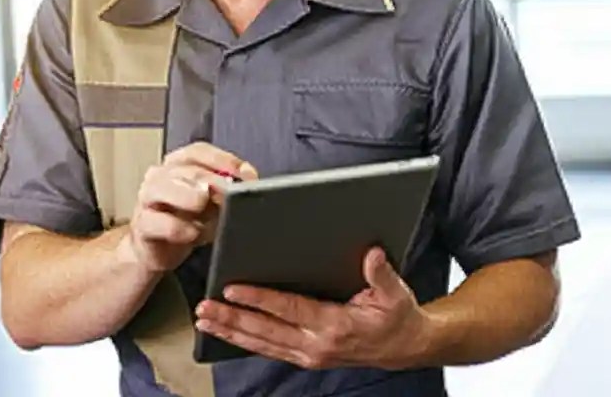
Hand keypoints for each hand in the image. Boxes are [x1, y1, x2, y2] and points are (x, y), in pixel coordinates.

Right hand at [121, 142, 257, 271]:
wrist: (155, 250)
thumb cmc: (184, 221)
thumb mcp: (210, 205)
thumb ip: (224, 193)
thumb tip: (245, 187)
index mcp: (178, 165)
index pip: (199, 152)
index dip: (225, 160)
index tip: (248, 174)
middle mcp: (160, 176)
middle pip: (186, 169)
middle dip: (211, 179)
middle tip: (229, 191)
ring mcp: (147, 200)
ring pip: (163, 187)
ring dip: (188, 195)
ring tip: (203, 202)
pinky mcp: (142, 226)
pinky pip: (157, 222)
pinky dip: (177, 227)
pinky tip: (192, 232)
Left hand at [195, 247, 434, 370]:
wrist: (406, 349)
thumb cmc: (398, 318)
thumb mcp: (397, 294)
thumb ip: (381, 274)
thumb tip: (372, 253)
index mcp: (336, 325)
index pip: (289, 309)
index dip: (259, 299)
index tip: (233, 289)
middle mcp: (318, 344)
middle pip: (265, 331)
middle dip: (232, 318)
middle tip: (205, 308)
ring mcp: (310, 355)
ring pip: (262, 344)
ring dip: (232, 332)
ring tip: (205, 321)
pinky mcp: (307, 357)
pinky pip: (270, 350)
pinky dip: (246, 341)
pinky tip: (228, 332)